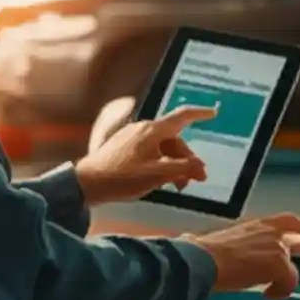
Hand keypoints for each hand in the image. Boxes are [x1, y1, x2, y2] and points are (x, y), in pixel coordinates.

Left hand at [74, 105, 214, 205]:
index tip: (213, 113)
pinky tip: (158, 180)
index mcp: (152, 130)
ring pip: (162, 148)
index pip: (182, 116)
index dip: (200, 114)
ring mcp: (131, 137)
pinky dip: (159, 163)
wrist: (87, 184)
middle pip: (174, 140)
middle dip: (187, 159)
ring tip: (176, 186)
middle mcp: (143, 129)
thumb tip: (200, 167)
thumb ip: (183, 169)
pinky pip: (149, 151)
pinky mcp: (123, 147)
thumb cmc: (122, 178)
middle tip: (194, 181)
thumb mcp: (158, 175)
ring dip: (173, 165)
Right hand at [181, 213, 299, 299]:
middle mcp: (271, 232)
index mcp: (258, 225)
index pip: (287, 220)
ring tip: (274, 290)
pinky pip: (289, 282)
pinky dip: (279, 291)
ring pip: (292, 268)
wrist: (204, 260)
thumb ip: (242, 246)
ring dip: (283, 281)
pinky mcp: (279, 263)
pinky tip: (267, 295)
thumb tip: (233, 255)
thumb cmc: (206, 253)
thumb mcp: (228, 242)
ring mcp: (277, 247)